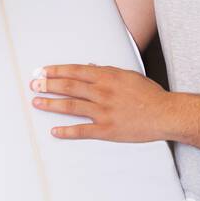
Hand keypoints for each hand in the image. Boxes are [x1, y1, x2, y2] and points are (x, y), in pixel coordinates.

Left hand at [29, 64, 170, 141]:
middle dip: (48, 85)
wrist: (165, 114)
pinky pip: (82, 131)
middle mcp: (103, 92)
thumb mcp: (128, 76)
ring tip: (37, 103)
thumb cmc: (149, 95)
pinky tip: (55, 131)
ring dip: (51, 104)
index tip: (43, 71)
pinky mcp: (107, 130)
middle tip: (34, 85)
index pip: (75, 71)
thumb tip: (90, 68)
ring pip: (71, 106)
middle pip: (69, 87)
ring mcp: (104, 112)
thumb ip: (107, 72)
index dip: (56, 71)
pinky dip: (67, 131)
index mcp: (108, 77)